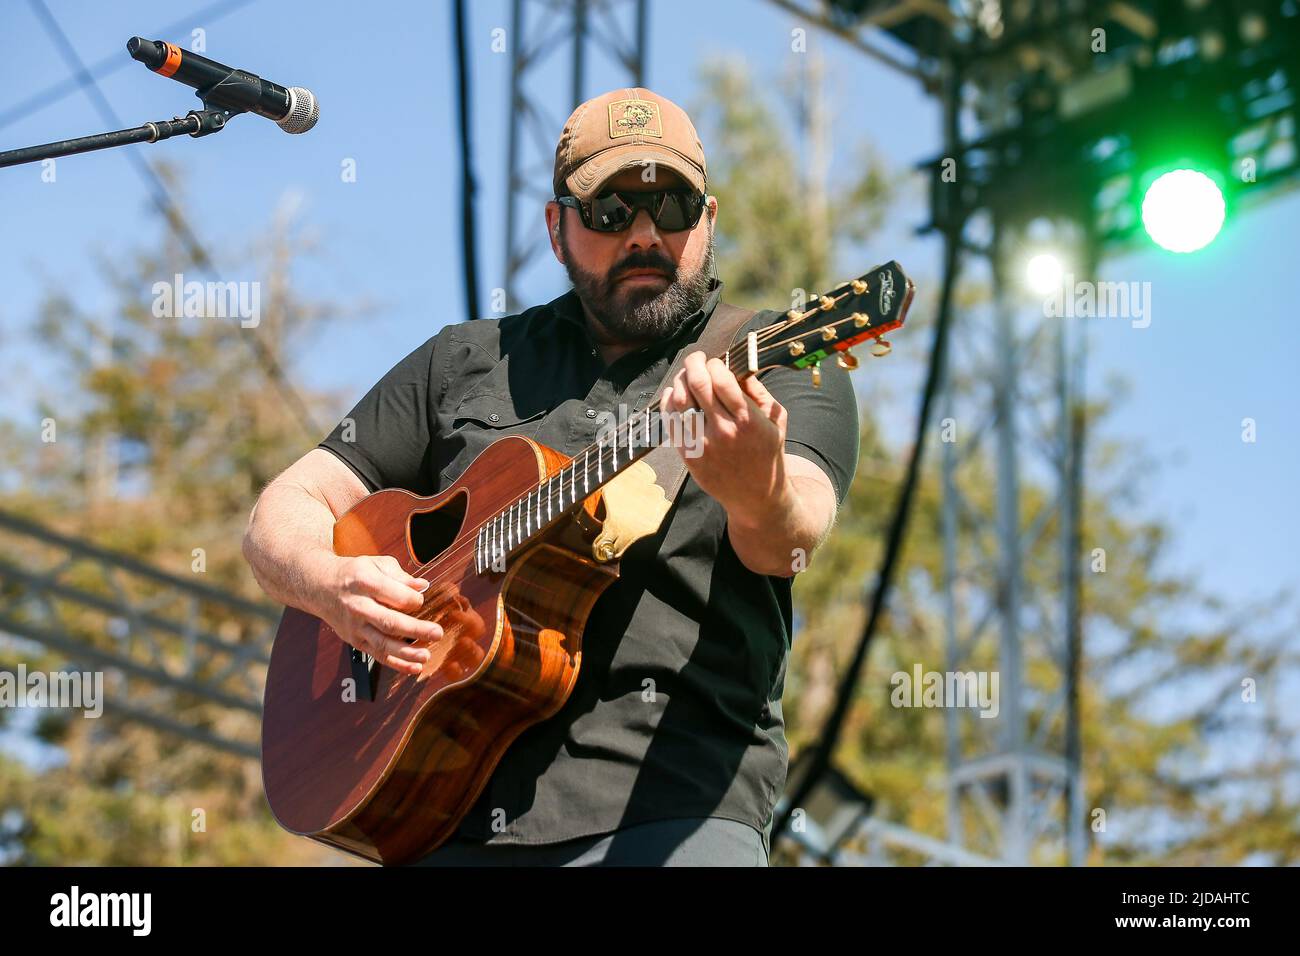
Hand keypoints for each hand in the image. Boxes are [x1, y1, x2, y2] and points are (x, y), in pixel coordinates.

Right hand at [316, 554, 443, 675]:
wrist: (320, 586)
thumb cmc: (354, 574)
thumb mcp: (376, 564)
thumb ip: (400, 576)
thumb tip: (422, 586)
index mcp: (365, 582)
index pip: (394, 594)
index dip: (413, 599)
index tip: (422, 600)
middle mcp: (358, 607)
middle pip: (389, 622)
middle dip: (415, 629)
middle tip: (437, 633)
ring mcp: (355, 627)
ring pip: (382, 644)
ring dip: (406, 652)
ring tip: (426, 655)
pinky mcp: (355, 641)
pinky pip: (377, 655)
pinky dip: (396, 664)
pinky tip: (414, 667)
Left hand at [659, 350, 789, 517]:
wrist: (756, 496)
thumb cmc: (767, 454)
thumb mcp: (776, 420)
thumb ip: (759, 391)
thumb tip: (737, 367)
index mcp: (747, 420)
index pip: (722, 378)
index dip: (715, 363)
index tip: (717, 362)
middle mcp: (723, 430)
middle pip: (698, 384)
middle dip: (694, 363)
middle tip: (696, 358)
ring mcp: (703, 444)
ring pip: (680, 400)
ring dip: (680, 380)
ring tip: (686, 376)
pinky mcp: (689, 455)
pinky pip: (671, 421)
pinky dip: (668, 402)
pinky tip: (674, 394)